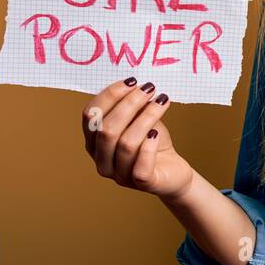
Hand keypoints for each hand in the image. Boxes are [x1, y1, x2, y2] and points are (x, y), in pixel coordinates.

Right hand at [81, 77, 195, 201]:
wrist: (173, 170)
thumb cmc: (153, 142)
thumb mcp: (140, 119)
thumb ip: (132, 107)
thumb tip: (135, 85)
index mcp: (94, 142)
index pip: (91, 116)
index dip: (109, 96)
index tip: (131, 80)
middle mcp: (101, 160)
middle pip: (106, 129)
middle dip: (129, 104)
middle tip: (149, 88)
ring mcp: (119, 175)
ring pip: (125, 144)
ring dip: (145, 118)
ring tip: (162, 101)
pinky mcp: (141, 183)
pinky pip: (140, 166)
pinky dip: (148, 147)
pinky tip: (157, 133)